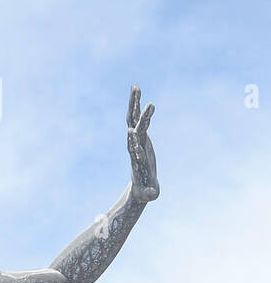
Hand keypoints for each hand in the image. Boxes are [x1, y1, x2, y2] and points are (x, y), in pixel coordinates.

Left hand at [126, 85, 157, 203]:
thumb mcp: (149, 195)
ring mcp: (136, 141)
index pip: (133, 150)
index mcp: (137, 161)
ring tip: (135, 87)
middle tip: (145, 102)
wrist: (139, 188)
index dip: (133, 142)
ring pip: (133, 120)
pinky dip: (138, 106)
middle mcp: (134, 148)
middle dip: (140, 118)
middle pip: (135, 130)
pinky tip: (137, 90)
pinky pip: (137, 118)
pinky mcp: (140, 137)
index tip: (131, 132)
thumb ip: (149, 194)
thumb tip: (151, 195)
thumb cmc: (145, 192)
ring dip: (134, 104)